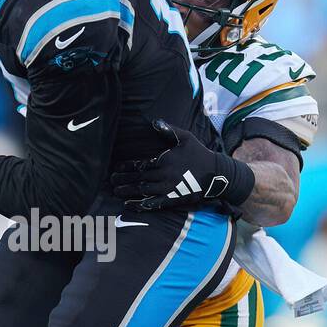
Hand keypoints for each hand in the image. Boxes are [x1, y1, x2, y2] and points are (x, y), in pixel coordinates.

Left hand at [111, 120, 253, 209]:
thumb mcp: (186, 138)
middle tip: (111, 181)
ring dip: (128, 192)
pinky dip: (140, 205)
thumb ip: (169, 130)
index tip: (116, 169)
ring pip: (143, 191)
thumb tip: (154, 122)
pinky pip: (153, 204)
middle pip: (139, 178)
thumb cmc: (199, 154)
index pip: (140, 165)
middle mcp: (164, 175)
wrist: (216, 174)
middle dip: (123, 180)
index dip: (126, 167)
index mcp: (165, 160)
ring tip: (116, 192)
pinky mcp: (173, 199)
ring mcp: (168, 189)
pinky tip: (129, 205)